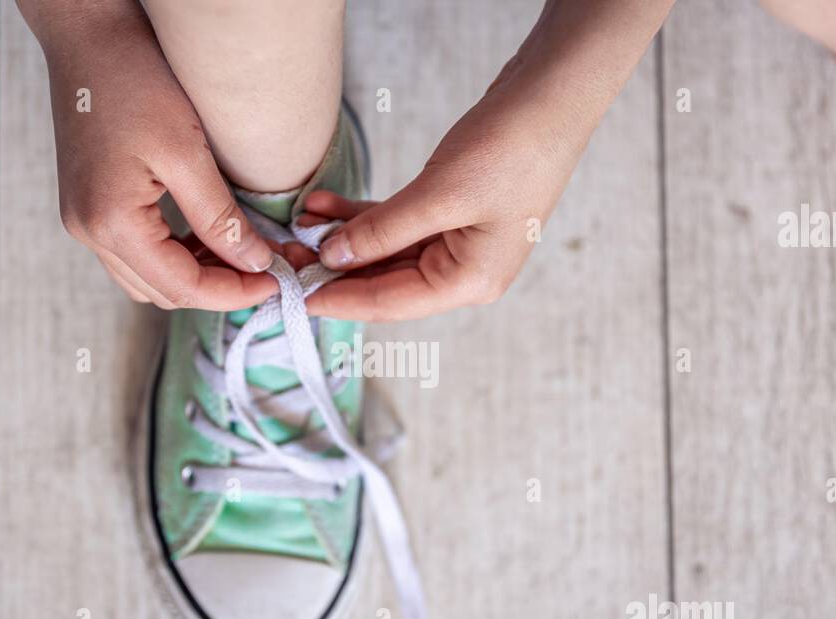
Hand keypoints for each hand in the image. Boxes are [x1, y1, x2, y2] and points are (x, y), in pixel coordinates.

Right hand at [21, 0, 276, 308]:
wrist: (88, 38)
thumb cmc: (133, 81)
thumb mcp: (186, 151)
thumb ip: (219, 217)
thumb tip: (254, 264)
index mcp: (110, 222)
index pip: (182, 287)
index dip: (234, 293)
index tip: (277, 282)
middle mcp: (89, 231)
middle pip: (164, 292)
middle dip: (219, 287)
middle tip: (268, 267)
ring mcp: (84, 221)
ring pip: (149, 279)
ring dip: (197, 275)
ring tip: (243, 253)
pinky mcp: (89, 207)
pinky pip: (136, 254)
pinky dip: (174, 256)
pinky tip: (208, 237)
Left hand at [303, 0, 671, 321]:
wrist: (551, 98)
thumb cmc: (512, 149)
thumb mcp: (438, 194)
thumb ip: (382, 231)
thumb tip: (330, 258)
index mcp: (471, 282)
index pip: (391, 303)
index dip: (340, 300)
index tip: (295, 297)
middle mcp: (465, 272)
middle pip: (386, 283)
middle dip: (335, 269)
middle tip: (284, 258)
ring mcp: (460, 244)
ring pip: (387, 253)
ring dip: (343, 240)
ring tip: (296, 227)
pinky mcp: (452, 213)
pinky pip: (398, 226)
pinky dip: (363, 218)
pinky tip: (324, 207)